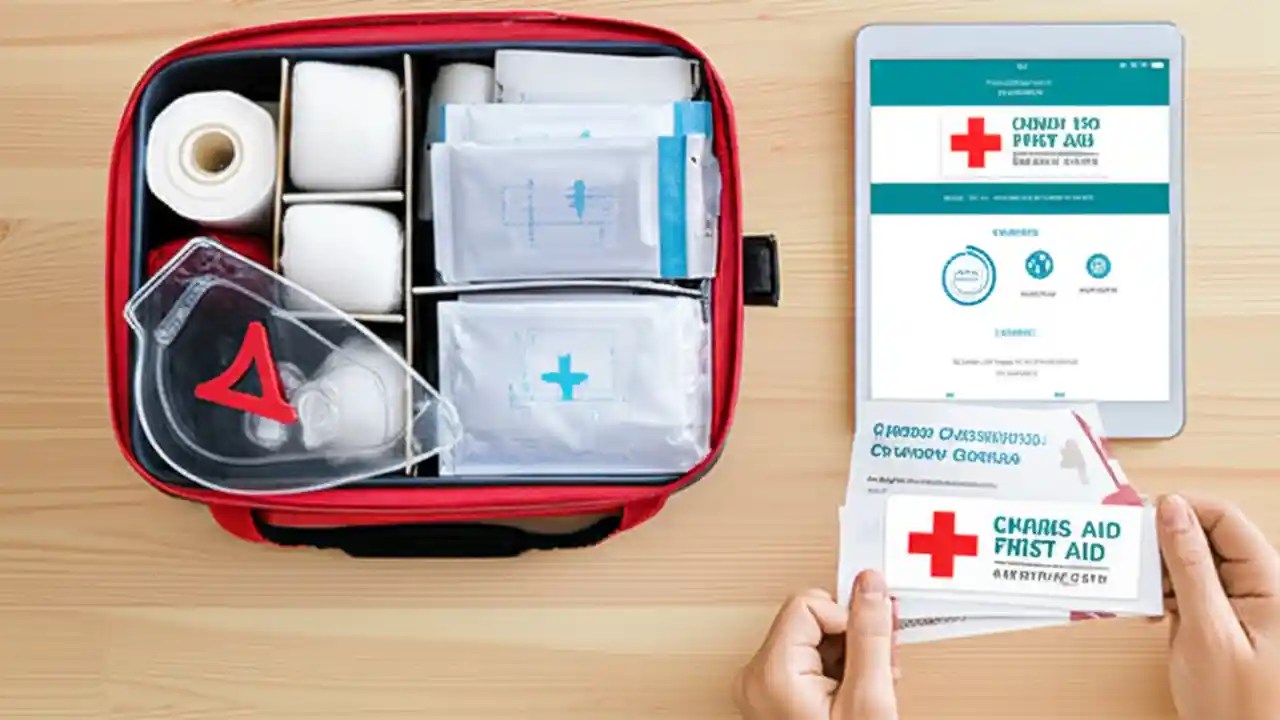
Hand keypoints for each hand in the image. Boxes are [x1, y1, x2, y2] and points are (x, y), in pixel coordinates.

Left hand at [733, 570, 899, 719]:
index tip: (878, 642)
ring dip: (852, 655)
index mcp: (771, 672)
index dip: (850, 619)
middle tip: (887, 662)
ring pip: (813, 641)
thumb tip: (870, 586)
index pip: (810, 604)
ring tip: (878, 683)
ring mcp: (762, 689)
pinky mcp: (773, 699)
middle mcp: (756, 677)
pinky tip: (860, 693)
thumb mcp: (869, 699)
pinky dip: (839, 672)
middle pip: (811, 621)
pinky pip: (807, 664)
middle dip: (855, 637)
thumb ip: (870, 636)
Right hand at [1156, 494, 1279, 719]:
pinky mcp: (1220, 618)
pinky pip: (1188, 588)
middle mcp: (1257, 585)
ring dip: (1160, 571)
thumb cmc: (1241, 705)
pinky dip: (1163, 593)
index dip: (1182, 509)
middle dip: (1164, 542)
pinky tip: (1150, 611)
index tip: (1140, 516)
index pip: (1225, 519)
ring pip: (1191, 561)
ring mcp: (1238, 602)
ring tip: (1142, 593)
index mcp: (1270, 582)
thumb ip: (1189, 567)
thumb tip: (1172, 509)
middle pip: (1205, 536)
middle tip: (1130, 556)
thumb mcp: (1208, 631)